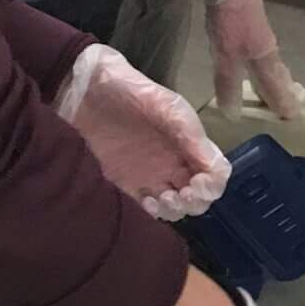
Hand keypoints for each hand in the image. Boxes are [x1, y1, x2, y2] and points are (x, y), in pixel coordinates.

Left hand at [57, 43, 229, 219]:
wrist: (88, 91)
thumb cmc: (133, 92)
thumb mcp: (170, 108)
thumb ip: (192, 137)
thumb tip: (215, 171)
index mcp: (190, 145)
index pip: (216, 175)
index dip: (213, 186)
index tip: (198, 183)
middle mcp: (174, 164)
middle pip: (199, 197)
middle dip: (195, 202)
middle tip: (179, 194)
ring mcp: (151, 177)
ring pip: (176, 208)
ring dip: (175, 210)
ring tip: (162, 198)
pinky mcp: (126, 185)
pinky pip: (147, 210)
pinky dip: (153, 215)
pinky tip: (147, 203)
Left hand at [203, 0, 304, 121]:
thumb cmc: (229, 21)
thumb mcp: (225, 57)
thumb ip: (228, 85)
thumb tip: (233, 113)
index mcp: (265, 60)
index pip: (276, 89)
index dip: (283, 104)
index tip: (293, 118)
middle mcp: (269, 51)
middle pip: (280, 78)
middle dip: (285, 94)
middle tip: (294, 109)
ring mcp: (263, 38)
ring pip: (273, 67)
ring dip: (277, 82)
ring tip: (280, 93)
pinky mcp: (255, 29)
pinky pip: (265, 58)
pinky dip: (267, 70)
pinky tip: (260, 69)